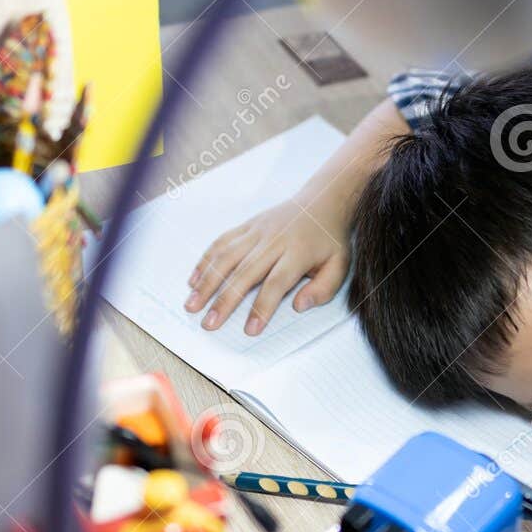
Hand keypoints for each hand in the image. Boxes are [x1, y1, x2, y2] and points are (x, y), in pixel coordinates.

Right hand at [185, 188, 350, 334]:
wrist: (322, 201)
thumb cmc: (330, 240)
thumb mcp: (340, 266)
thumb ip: (323, 289)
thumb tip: (299, 306)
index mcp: (298, 253)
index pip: (276, 284)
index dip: (262, 308)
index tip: (249, 330)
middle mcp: (274, 240)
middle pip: (244, 273)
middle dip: (224, 301)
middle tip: (209, 324)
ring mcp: (257, 231)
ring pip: (226, 257)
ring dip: (207, 282)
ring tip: (192, 305)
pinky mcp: (247, 226)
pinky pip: (221, 242)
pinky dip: (205, 261)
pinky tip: (194, 280)